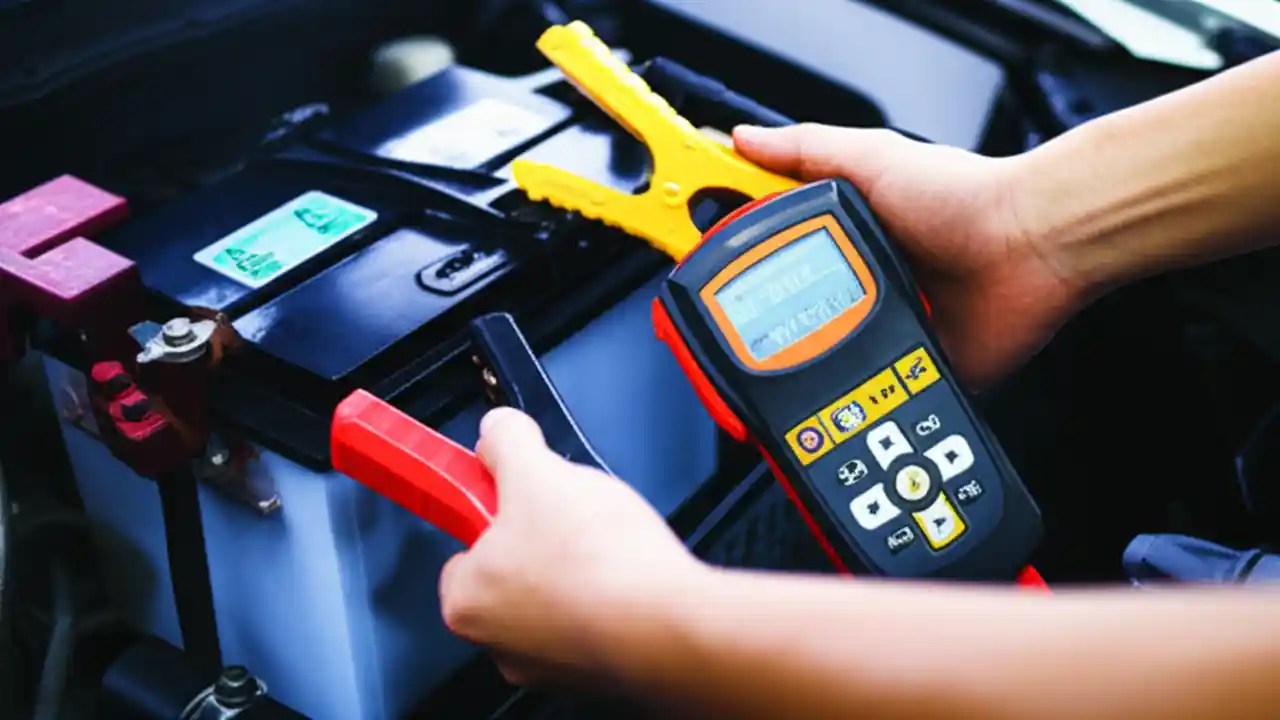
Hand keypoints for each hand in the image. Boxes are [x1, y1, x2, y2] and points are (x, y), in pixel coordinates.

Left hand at [438, 407, 703, 688]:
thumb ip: (505, 442)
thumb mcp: (537, 471)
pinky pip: (596, 621)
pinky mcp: (600, 672)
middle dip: (541, 540)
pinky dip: (610, 598)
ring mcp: (552, 665)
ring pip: (556, 598)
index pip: (464, 549)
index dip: (496, 514)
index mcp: (467, 602)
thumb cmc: (598, 564)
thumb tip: (496, 431)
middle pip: (511, 573)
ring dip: (578, 569)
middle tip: (569, 514)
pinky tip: (629, 575)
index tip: (520, 495)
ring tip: (606, 542)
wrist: (669, 625)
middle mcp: (501, 646)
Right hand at [734, 124, 1083, 389]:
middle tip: (740, 350)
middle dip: (765, 337)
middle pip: (792, 316)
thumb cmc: (964, 197)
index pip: (775, 256)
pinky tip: (834, 405)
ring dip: (804, 377)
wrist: (1030, 247)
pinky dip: (854, 405)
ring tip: (783, 384)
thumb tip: (740, 139)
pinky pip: (873, 396)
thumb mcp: (871, 158)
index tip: (713, 285)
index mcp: (846, 238)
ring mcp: (886, 331)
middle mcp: (862, 286)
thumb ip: (803, 150)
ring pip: (825, 365)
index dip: (741, 271)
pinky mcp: (912, 369)